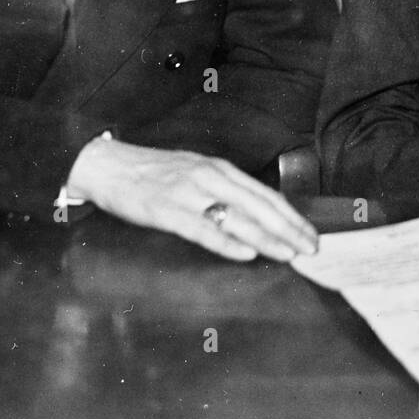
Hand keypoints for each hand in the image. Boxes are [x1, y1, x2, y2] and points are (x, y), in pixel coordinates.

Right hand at [67, 137, 318, 261]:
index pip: (266, 195)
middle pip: (260, 206)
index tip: (311, 234)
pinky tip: (247, 253)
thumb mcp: (195, 173)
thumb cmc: (153, 172)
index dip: (292, 216)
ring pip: (238, 218)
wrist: (108, 165)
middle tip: (311, 249)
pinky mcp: (168, 210)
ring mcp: (190, 193)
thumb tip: (255, 214)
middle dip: (289, 229)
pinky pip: (204, 229)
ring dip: (268, 238)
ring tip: (289, 254)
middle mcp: (211, 177)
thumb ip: (223, 190)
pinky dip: (227, 243)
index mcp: (220, 169)